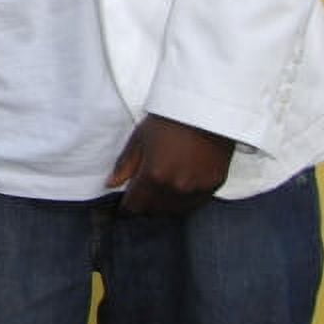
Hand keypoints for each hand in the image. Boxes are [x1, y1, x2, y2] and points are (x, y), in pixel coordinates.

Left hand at [106, 114, 234, 216]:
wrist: (205, 112)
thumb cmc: (167, 123)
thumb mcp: (138, 139)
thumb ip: (124, 165)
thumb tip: (110, 184)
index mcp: (154, 176)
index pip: (135, 205)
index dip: (127, 208)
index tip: (124, 206)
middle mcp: (176, 188)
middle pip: (154, 211)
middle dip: (144, 207)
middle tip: (140, 198)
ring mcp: (196, 189)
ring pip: (174, 211)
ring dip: (163, 207)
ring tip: (158, 195)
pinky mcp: (213, 186)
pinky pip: (194, 204)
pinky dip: (183, 203)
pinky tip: (177, 192)